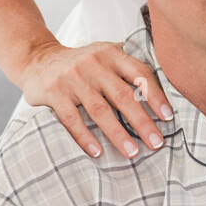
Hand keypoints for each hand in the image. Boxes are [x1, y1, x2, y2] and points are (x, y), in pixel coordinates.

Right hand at [19, 40, 173, 159]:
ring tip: (132, 153)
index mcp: (111, 53)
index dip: (156, 95)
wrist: (38, 59)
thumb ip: (128, 66)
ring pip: (99, 110)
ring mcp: (72, 78)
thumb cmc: (81, 63)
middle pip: (123, 95)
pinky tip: (97, 152)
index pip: (139, 73)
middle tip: (156, 143)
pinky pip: (71, 119)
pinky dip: (84, 137)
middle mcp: (93, 63)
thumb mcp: (104, 55)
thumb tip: (165, 88)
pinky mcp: (54, 92)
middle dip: (142, 121)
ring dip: (118, 134)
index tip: (168, 117)